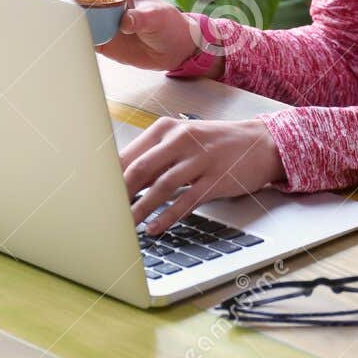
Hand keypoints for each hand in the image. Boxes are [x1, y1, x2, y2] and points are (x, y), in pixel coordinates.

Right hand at [31, 0, 204, 72]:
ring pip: (65, 16)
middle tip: (23, 10)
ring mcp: (96, 18)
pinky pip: (74, 35)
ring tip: (29, 29)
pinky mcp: (97, 37)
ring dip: (49, 20)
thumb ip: (142, 18)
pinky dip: (62, 38)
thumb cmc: (170, 24)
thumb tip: (126, 21)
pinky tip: (48, 44)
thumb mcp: (158, 17)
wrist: (177, 47)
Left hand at [119, 116, 284, 236]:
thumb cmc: (217, 144)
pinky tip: (155, 228)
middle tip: (105, 214)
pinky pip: (186, 201)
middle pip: (140, 170)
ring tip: (125, 227)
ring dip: (140, 210)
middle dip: (119, 196)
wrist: (262, 142)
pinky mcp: (216, 178)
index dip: (109, 178)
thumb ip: (155, 157)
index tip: (95, 196)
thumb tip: (119, 181)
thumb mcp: (184, 140)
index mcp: (167, 129)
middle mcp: (182, 140)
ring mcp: (200, 159)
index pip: (128, 155)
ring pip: (161, 187)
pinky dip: (168, 216)